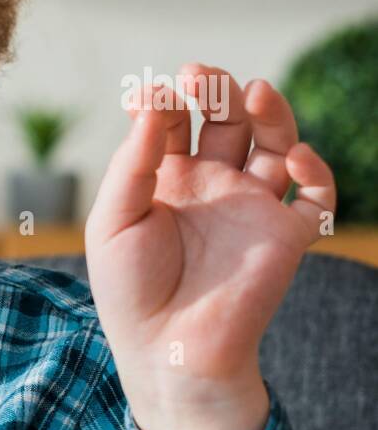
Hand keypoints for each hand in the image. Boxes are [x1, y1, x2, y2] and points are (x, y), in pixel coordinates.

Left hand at [84, 63, 335, 429]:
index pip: (172, 121)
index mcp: (164, 180)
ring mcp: (251, 208)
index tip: (149, 95)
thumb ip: (132, 163)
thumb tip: (150, 101)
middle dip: (217, 91)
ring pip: (274, 143)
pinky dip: (316, 171)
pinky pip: (316, 196)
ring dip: (270, 112)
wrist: (167, 352)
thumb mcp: (113, 221)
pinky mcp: (286, 236)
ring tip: (255, 92)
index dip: (164, 100)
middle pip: (226, 120)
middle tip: (201, 77)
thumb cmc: (130, 291)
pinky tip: (294, 160)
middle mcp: (211, 186)